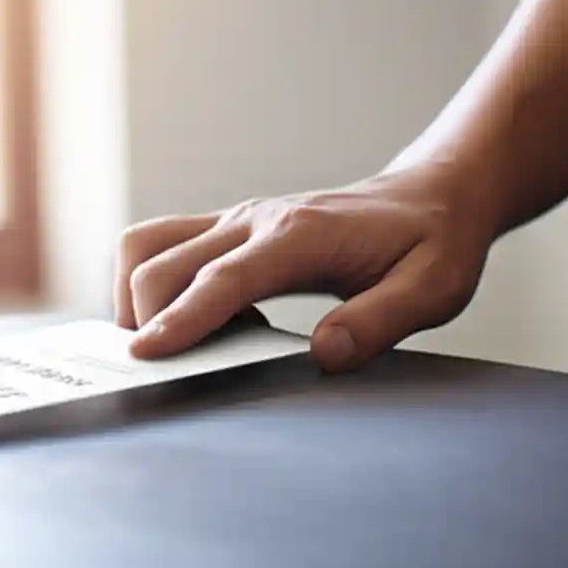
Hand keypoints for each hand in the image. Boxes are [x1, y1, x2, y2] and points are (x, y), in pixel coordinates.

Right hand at [114, 167, 495, 370]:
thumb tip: (323, 353)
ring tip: (171, 339)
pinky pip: (159, 245)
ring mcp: (232, 220)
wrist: (428, 198)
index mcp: (298, 236)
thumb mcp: (434, 290)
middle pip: (161, 263)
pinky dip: (151, 284)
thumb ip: (380, 322)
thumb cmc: (430, 245)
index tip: (144, 356)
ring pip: (144, 243)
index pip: (221, 279)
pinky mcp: (223, 227)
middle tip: (172, 369)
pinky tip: (200, 317)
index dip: (180, 319)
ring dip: (134, 294)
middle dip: (145, 319)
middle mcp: (252, 220)